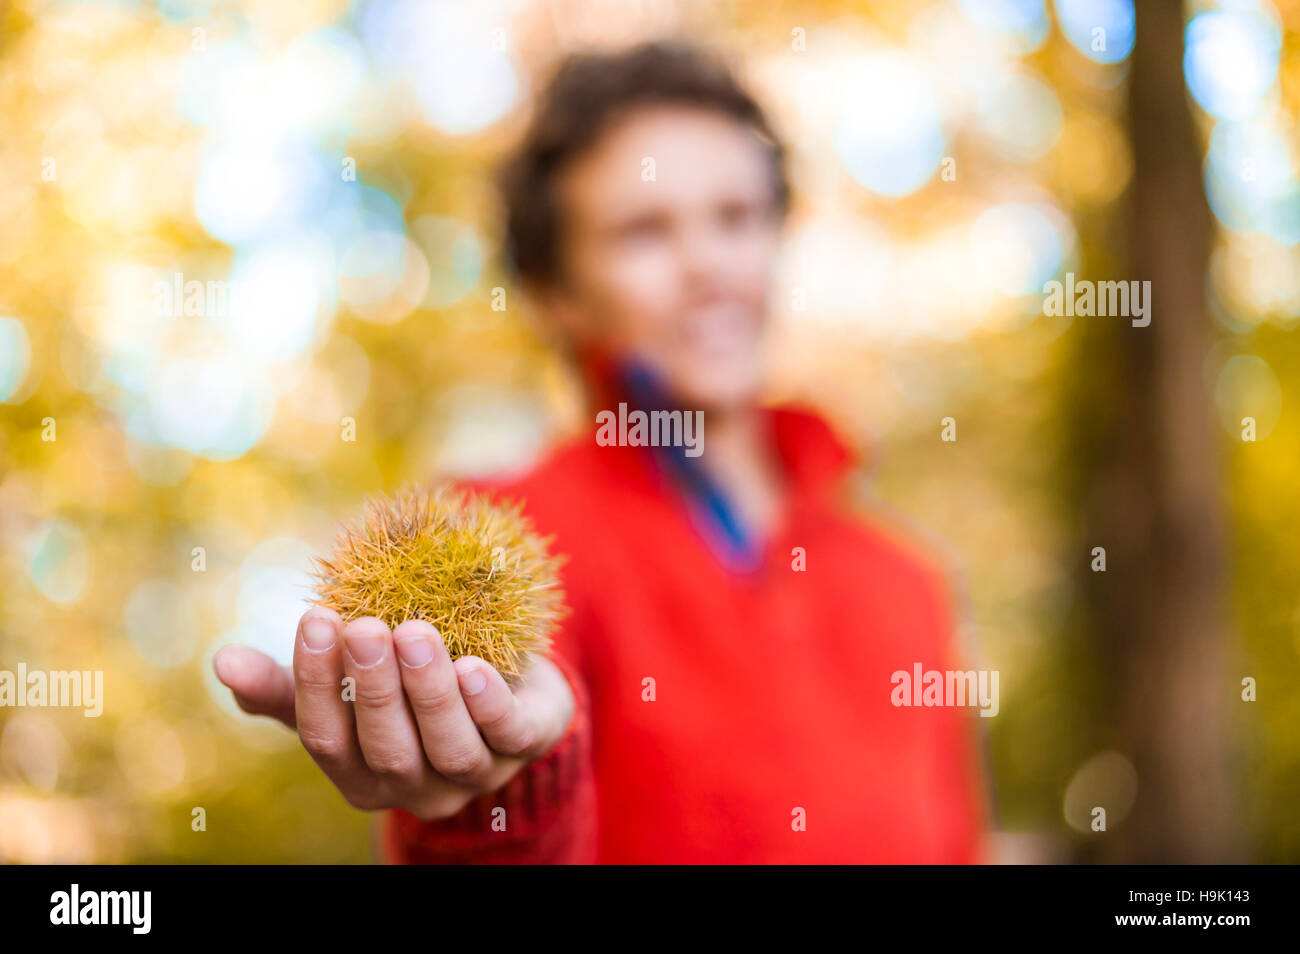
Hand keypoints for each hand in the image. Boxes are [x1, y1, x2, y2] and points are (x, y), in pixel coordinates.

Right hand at [212, 608, 574, 820]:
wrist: (508, 680)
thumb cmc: (407, 684)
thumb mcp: (348, 684)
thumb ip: (290, 682)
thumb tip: (221, 663)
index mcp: (360, 772)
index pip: (327, 739)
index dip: (316, 684)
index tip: (315, 618)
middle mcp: (414, 786)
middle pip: (388, 750)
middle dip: (373, 689)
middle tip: (362, 627)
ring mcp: (474, 775)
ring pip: (450, 748)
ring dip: (429, 692)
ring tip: (413, 632)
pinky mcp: (527, 745)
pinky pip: (509, 733)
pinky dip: (489, 703)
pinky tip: (474, 665)